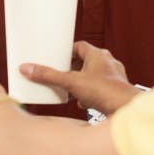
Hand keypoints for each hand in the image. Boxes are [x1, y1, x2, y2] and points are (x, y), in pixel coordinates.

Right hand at [20, 41, 137, 115]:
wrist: (125, 108)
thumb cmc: (105, 91)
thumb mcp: (71, 82)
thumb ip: (49, 76)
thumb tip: (28, 68)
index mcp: (97, 54)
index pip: (79, 46)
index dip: (67, 52)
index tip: (58, 57)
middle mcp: (107, 62)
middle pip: (86, 60)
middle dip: (73, 68)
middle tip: (62, 74)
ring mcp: (114, 75)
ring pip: (94, 75)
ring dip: (82, 81)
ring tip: (72, 89)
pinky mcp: (116, 89)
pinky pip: (101, 87)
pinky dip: (91, 93)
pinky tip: (83, 102)